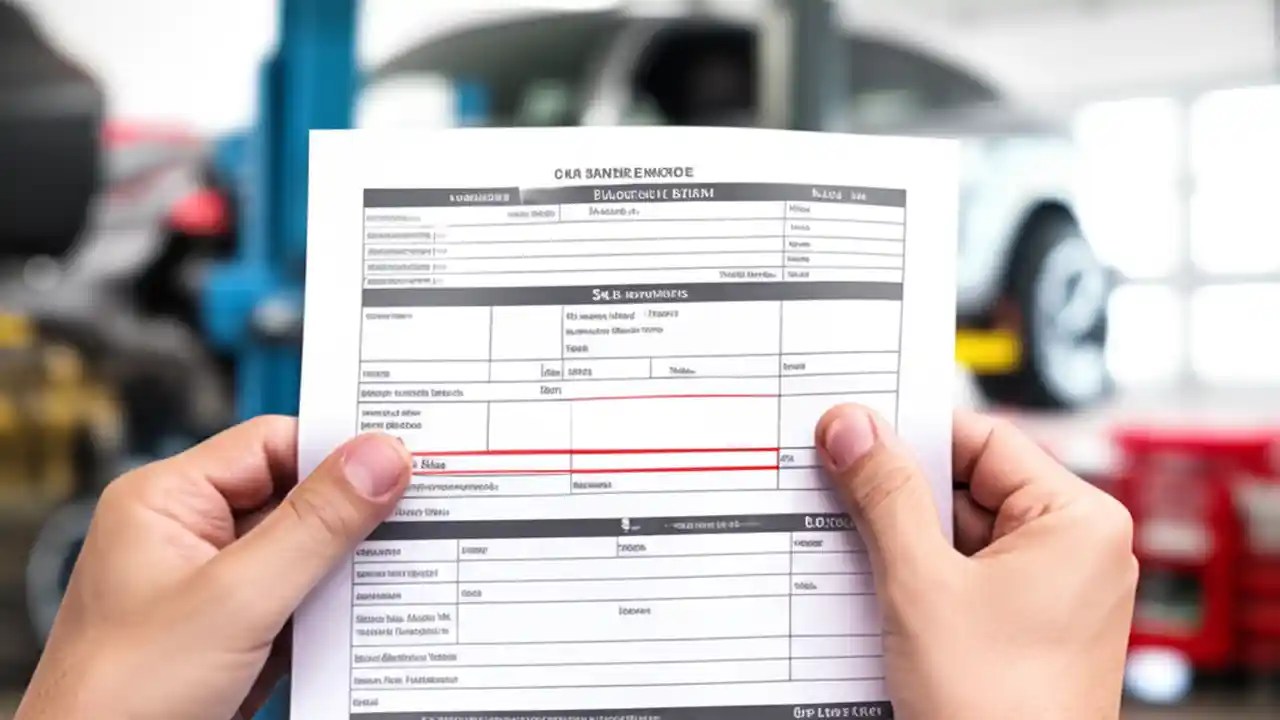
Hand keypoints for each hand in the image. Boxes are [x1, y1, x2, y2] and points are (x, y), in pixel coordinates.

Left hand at [17, 417, 411, 719]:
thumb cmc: (124, 696)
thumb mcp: (238, 599)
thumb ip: (316, 524)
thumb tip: (381, 456)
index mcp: (168, 500)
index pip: (272, 444)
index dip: (337, 451)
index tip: (403, 462)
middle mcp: (189, 533)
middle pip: (295, 495)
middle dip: (353, 513)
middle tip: (420, 516)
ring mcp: (213, 585)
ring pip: (304, 550)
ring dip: (348, 566)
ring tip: (403, 571)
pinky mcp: (234, 629)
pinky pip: (300, 597)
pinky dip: (335, 608)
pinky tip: (370, 618)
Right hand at [816, 404, 1136, 719]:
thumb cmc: (998, 708)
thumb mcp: (922, 583)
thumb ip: (885, 495)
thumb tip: (854, 428)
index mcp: (1078, 521)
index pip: (983, 440)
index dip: (912, 434)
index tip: (851, 431)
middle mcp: (1074, 550)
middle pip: (967, 487)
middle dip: (898, 494)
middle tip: (835, 487)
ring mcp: (1049, 592)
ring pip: (956, 535)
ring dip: (900, 539)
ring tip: (854, 551)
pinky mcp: (1021, 627)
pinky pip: (960, 576)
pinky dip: (914, 576)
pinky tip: (872, 586)